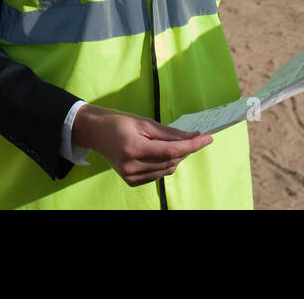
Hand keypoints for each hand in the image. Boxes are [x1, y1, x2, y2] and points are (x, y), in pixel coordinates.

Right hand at [72, 104, 212, 186]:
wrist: (95, 133)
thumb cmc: (118, 122)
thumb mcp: (144, 122)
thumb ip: (168, 133)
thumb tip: (191, 137)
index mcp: (134, 148)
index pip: (171, 151)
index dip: (192, 146)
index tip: (207, 139)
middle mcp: (132, 166)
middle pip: (170, 161)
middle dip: (186, 149)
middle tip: (196, 137)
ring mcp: (131, 177)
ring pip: (166, 170)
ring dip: (177, 157)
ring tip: (178, 143)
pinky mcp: (131, 181)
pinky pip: (157, 175)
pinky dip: (165, 164)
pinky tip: (163, 153)